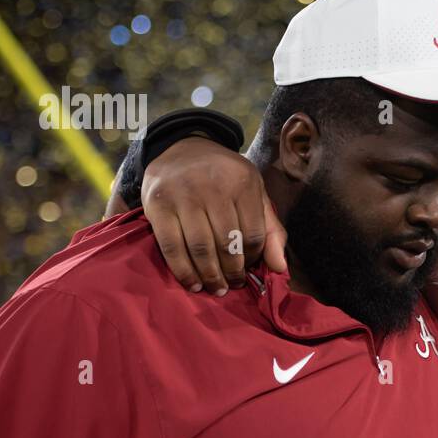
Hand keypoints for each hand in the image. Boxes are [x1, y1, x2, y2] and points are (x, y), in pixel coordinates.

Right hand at [141, 136, 286, 293]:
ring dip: (210, 276)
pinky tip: (193, 283)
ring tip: (216, 289)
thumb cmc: (223, 177)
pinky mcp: (157, 205)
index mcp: (242, 182)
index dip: (253, 259)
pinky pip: (172, 246)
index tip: (249, 270)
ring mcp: (183, 195)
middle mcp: (213, 186)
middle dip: (232, 272)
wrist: (181, 148)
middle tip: (232, 286)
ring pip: (201, 248)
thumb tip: (280, 268)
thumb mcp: (253, 192)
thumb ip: (270, 228)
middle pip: (227, 243)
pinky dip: (184, 271)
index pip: (253, 234)